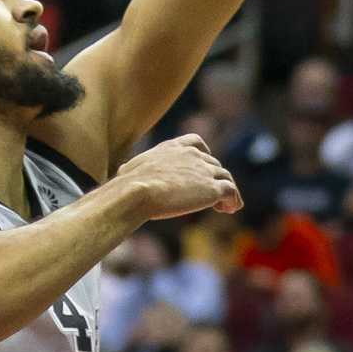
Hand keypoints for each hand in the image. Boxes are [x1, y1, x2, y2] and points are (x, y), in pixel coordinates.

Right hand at [114, 133, 242, 218]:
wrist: (136, 192)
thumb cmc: (126, 185)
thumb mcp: (128, 170)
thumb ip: (131, 169)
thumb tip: (119, 172)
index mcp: (172, 148)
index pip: (195, 142)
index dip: (204, 152)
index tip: (208, 160)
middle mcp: (192, 156)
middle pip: (213, 164)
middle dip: (214, 178)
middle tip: (213, 196)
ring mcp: (204, 171)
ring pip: (225, 177)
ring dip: (227, 190)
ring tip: (226, 207)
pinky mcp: (212, 188)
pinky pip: (231, 191)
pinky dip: (234, 199)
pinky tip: (230, 209)